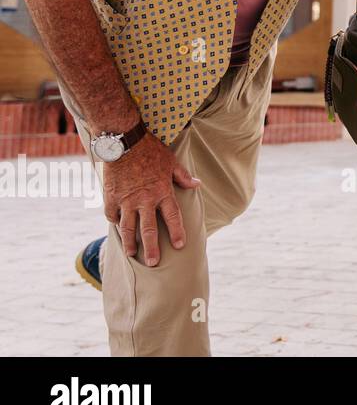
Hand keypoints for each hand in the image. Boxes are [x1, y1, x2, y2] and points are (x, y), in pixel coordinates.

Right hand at [102, 132, 200, 265]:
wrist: (124, 141)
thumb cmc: (150, 150)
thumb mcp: (171, 162)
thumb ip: (182, 176)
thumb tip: (197, 184)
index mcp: (162, 192)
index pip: (172, 217)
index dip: (176, 232)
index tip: (179, 246)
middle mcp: (145, 200)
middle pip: (149, 229)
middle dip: (152, 248)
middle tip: (154, 263)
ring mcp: (126, 200)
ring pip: (128, 228)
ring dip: (130, 243)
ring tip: (133, 254)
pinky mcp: (111, 197)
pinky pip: (112, 215)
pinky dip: (115, 223)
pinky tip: (118, 229)